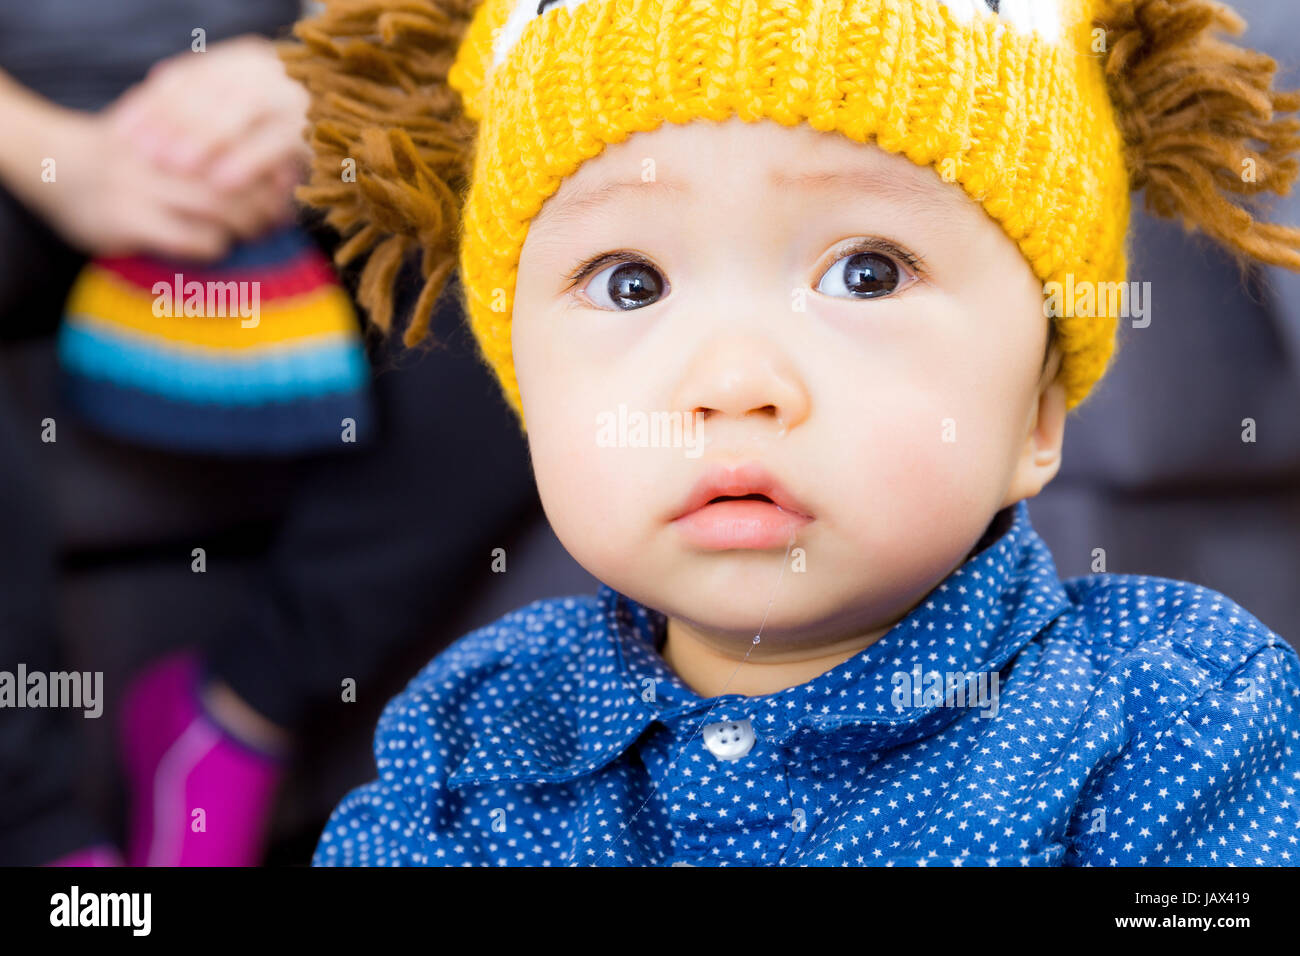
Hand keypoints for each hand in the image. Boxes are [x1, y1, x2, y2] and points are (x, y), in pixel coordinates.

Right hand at [22, 107, 270, 261]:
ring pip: (217, 206)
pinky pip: (190, 238)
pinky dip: (214, 245)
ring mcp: (138, 183)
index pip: (235, 140)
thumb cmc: (132, 154)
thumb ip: (214, 140)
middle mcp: (156, 149)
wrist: (57, 165)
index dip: (268, 164)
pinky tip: (216, 245)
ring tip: (253, 231)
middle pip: (232, 175)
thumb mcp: (168, 129)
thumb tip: (283, 166)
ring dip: (245, 225)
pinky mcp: (125, 220)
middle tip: (277, 215)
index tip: (286, 179)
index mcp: (172, 120)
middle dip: (263, 201)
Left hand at [106, 34, 311, 194]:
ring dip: (203, 138)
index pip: (188, 76)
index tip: (121, 134)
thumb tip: (148, 119)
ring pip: (240, 107)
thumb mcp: (245, 126)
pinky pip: (277, 140)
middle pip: (210, 89)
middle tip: (142, 153)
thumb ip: (207, 116)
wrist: (361, 139)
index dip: (151, 104)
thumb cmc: (292, 144)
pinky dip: (247, 160)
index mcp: (247, 62)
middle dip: (171, 122)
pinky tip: (220, 183)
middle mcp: (272, 69)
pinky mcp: (321, 124)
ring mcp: (297, 92)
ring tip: (173, 167)